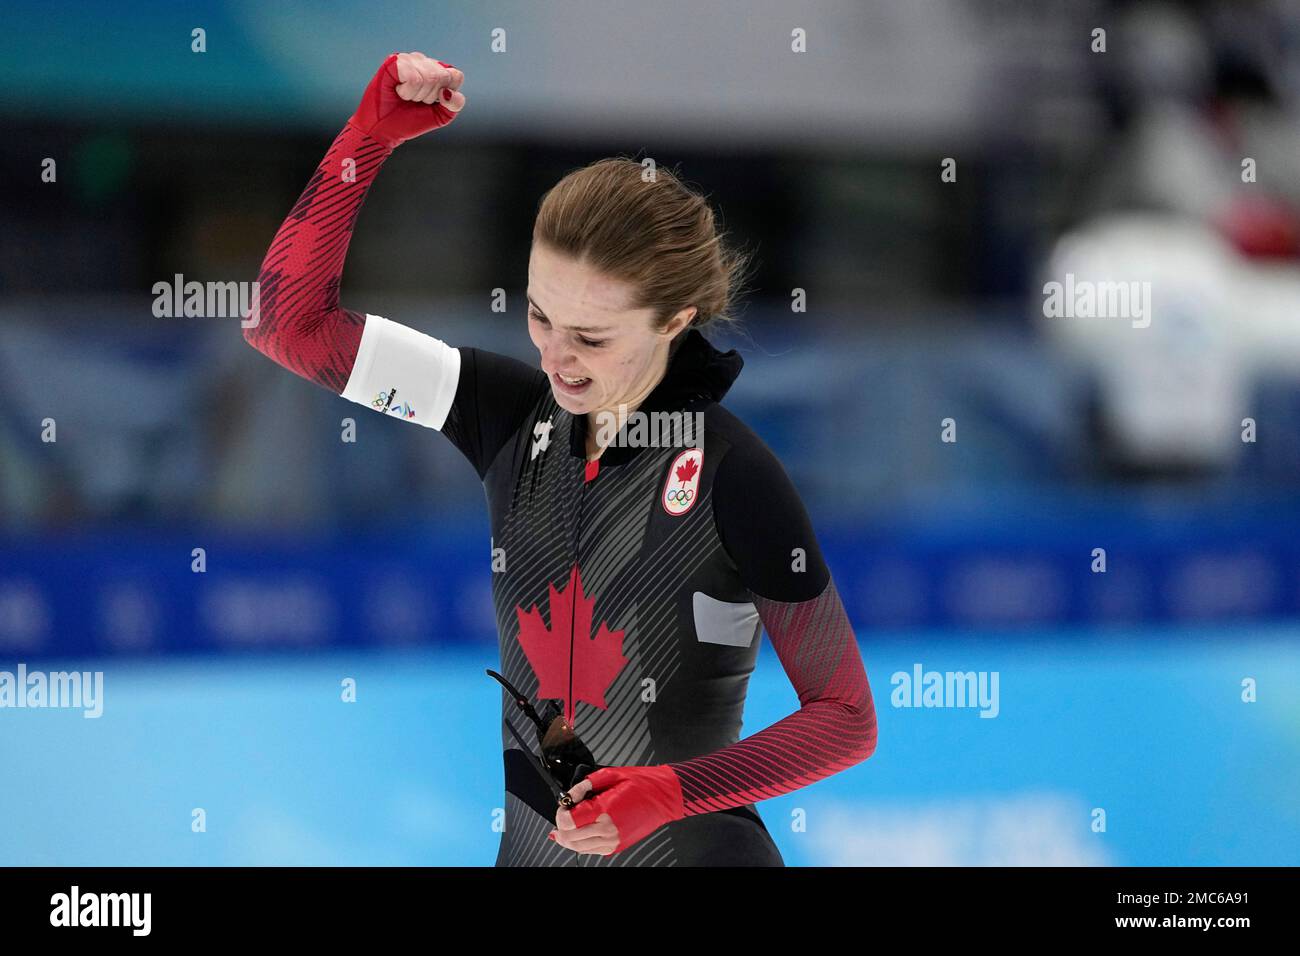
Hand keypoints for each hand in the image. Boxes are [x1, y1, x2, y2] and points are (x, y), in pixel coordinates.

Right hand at [348, 51, 464, 147]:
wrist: (384, 130)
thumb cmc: (409, 120)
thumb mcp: (440, 116)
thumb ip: (454, 104)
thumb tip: (450, 91)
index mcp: (436, 71)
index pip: (456, 76)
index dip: (446, 94)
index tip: (430, 103)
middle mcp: (423, 61)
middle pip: (443, 76)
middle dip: (430, 96)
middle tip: (415, 101)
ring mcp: (408, 59)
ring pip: (430, 77)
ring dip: (417, 95)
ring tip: (405, 97)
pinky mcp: (394, 61)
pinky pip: (414, 78)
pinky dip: (407, 92)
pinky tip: (397, 91)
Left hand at [548, 765, 686, 855]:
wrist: (664, 798)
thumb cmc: (642, 784)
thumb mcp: (610, 775)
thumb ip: (585, 785)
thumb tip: (569, 796)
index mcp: (604, 812)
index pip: (568, 821)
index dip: (560, 812)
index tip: (565, 803)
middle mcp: (607, 831)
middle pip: (569, 838)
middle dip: (560, 826)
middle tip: (563, 813)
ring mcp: (612, 842)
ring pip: (578, 848)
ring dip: (567, 837)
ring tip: (564, 825)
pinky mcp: (616, 847)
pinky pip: (590, 850)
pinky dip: (580, 843)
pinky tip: (579, 832)